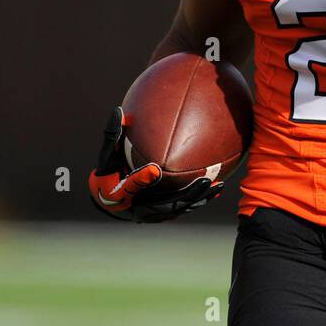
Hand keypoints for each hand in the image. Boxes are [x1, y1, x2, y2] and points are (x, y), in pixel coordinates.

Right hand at [88, 106, 225, 222]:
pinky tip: (217, 187)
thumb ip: (112, 135)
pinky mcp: (163, 214)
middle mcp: (139, 208)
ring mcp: (153, 214)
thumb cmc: (109, 173)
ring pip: (179, 208)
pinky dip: (200, 199)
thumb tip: (119, 111)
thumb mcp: (107, 155)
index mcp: (121, 193)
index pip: (132, 186)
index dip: (142, 179)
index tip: (154, 169)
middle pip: (165, 205)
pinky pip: (184, 207)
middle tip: (204, 180)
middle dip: (187, 194)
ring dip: (199, 197)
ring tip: (217, 184)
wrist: (109, 199)